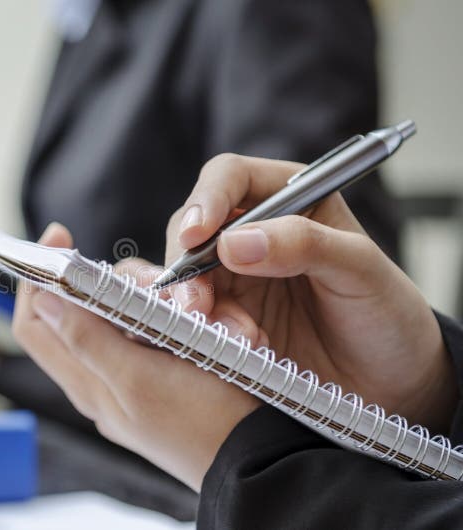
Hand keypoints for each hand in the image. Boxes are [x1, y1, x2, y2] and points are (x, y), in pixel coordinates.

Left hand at [12, 223, 260, 491]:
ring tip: (199, 309)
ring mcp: (131, 383)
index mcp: (87, 383)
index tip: (60, 237)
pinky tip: (204, 321)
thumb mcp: (139, 378)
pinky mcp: (160, 381)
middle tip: (156, 278)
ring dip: (156, 300)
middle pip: (80, 312)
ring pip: (123, 318)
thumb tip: (43, 301)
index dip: (36, 278)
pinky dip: (172, 318)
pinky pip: (152, 334)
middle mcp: (101, 383)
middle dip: (114, 282)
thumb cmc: (205, 422)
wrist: (259, 462)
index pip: (34, 324)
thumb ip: (87, 340)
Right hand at [168, 154, 457, 431]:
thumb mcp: (360, 270)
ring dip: (198, 307)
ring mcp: (233, 276)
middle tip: (199, 305)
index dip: (206, 200)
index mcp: (287, 198)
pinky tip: (243, 350)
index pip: (229, 178)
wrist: (389, 382)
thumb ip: (303, 244)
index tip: (195, 237)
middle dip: (189, 266)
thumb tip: (233, 242)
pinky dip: (205, 331)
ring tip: (240, 339)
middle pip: (190, 229)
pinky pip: (194, 316)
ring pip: (185, 277)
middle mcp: (251, 231)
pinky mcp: (224, 316)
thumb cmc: (385, 312)